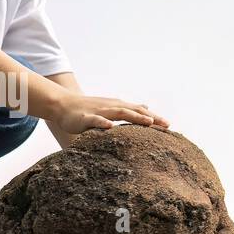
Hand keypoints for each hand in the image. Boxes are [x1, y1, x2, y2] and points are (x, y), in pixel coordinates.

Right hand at [55, 92, 169, 134]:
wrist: (64, 105)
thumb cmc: (89, 108)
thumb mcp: (112, 107)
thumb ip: (129, 109)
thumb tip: (146, 106)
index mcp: (119, 107)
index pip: (140, 111)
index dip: (155, 118)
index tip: (169, 125)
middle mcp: (112, 107)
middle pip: (135, 111)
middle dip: (151, 117)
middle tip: (166, 125)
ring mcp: (100, 112)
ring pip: (119, 113)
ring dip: (135, 116)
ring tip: (148, 122)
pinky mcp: (86, 118)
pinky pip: (95, 120)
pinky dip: (103, 123)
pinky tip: (110, 127)